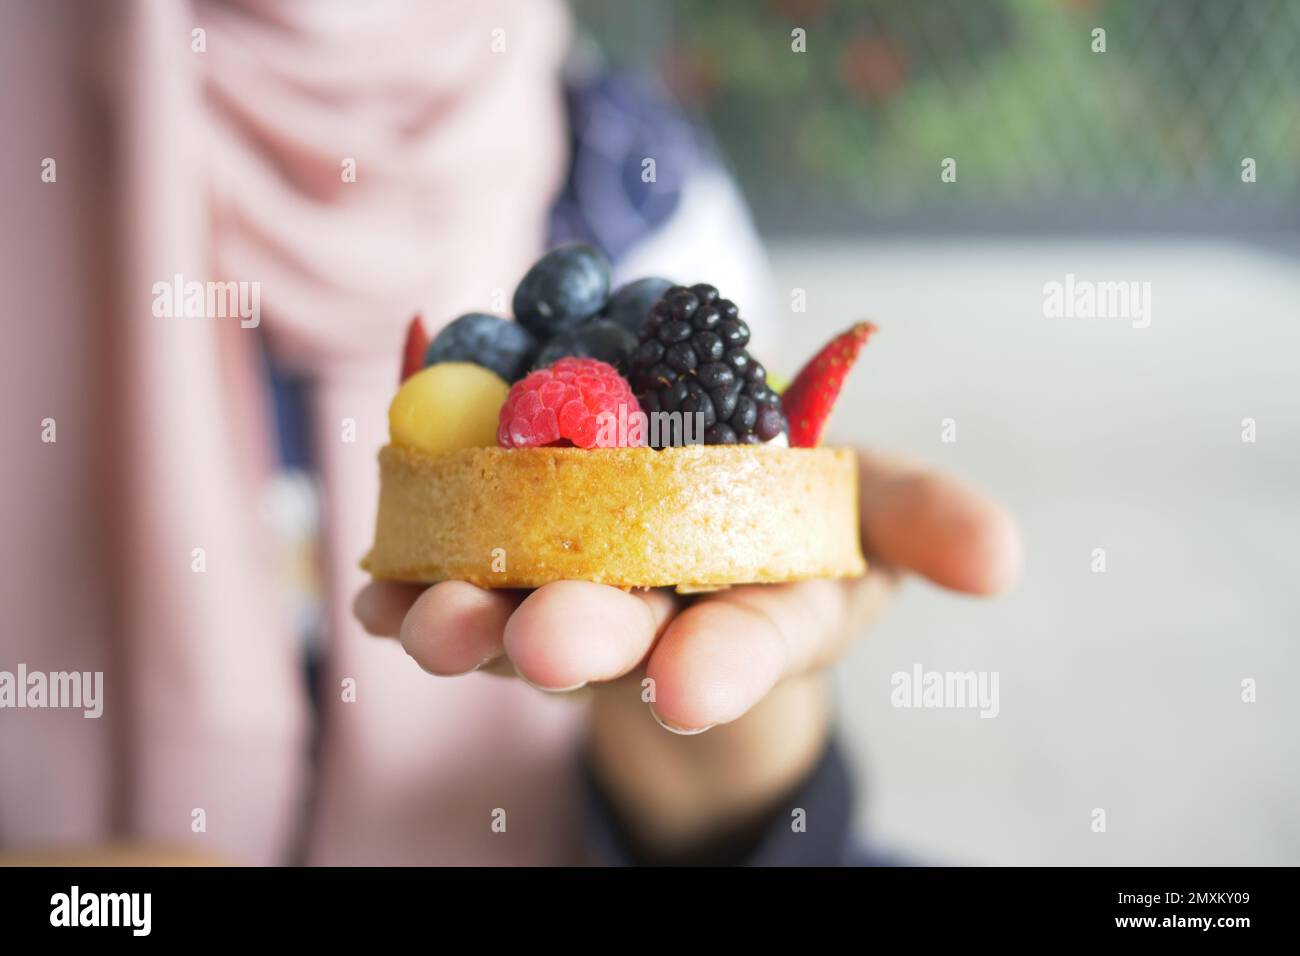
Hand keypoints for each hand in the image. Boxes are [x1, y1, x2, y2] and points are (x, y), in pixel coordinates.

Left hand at [354, 450, 1019, 852]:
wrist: (692, 490)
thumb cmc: (793, 503)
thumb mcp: (869, 502)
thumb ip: (922, 520)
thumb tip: (1001, 558)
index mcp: (757, 604)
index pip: (749, 640)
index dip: (722, 663)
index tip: (687, 686)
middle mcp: (661, 610)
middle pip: (622, 626)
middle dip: (581, 637)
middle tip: (542, 644)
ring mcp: (577, 589)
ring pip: (523, 609)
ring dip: (470, 623)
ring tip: (424, 628)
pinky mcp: (507, 562)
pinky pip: (454, 578)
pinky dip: (408, 591)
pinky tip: (371, 598)